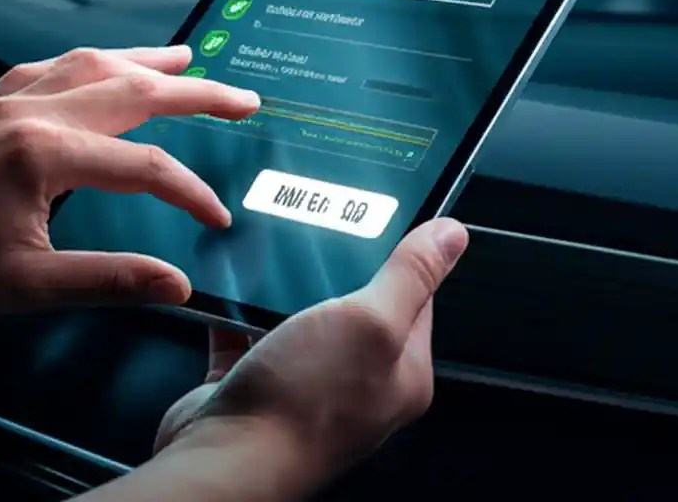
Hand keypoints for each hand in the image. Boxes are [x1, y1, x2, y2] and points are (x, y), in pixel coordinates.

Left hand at [0, 45, 259, 322]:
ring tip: (187, 58)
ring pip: (91, 64)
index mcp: (42, 156)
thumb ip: (108, 281)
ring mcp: (2, 101)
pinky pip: (51, 67)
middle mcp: (28, 113)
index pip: (144, 166)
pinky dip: (92, 62)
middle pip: (131, 90)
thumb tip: (176, 285)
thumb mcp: (23, 287)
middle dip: (195, 92)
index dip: (190, 192)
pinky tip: (101, 67)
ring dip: (146, 61)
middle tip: (242, 97)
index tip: (218, 218)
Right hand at [152, 218, 468, 495]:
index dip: (401, 256)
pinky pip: (247, 334)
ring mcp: (303, 385)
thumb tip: (452, 235)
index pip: (416, 299)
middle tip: (320, 232)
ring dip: (283, 289)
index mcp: (402, 372)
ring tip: (273, 259)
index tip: (382, 217)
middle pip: (353, 305)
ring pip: (298, 317)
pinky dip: (237, 312)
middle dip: (334, 269)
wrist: (225, 459)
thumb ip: (411, 275)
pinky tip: (230, 292)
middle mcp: (356, 383)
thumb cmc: (303, 406)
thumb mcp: (371, 321)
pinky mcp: (255, 383)